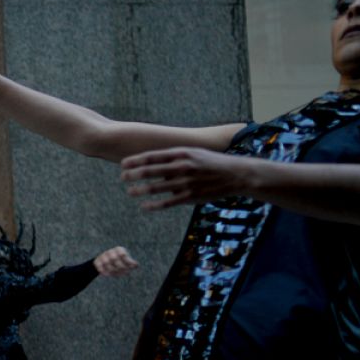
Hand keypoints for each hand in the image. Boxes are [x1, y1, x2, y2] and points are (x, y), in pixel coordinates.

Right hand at [92, 247, 138, 277]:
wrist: (105, 261)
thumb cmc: (120, 261)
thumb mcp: (126, 260)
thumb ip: (131, 262)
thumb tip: (136, 265)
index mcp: (118, 249)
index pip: (122, 254)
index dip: (127, 262)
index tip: (131, 268)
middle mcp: (110, 251)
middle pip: (114, 258)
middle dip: (120, 267)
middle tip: (126, 273)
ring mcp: (103, 256)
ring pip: (107, 263)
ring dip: (113, 270)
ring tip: (118, 274)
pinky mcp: (97, 261)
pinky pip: (100, 266)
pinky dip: (104, 271)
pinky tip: (108, 275)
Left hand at [121, 147, 255, 210]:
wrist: (236, 175)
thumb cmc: (211, 163)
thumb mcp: (194, 154)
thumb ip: (174, 158)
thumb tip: (156, 164)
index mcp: (182, 153)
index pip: (152, 156)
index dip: (135, 160)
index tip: (123, 164)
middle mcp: (182, 167)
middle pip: (150, 171)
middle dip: (133, 174)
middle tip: (122, 177)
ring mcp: (186, 182)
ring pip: (156, 188)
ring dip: (140, 190)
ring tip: (130, 192)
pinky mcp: (191, 196)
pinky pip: (168, 202)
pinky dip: (154, 205)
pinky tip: (144, 206)